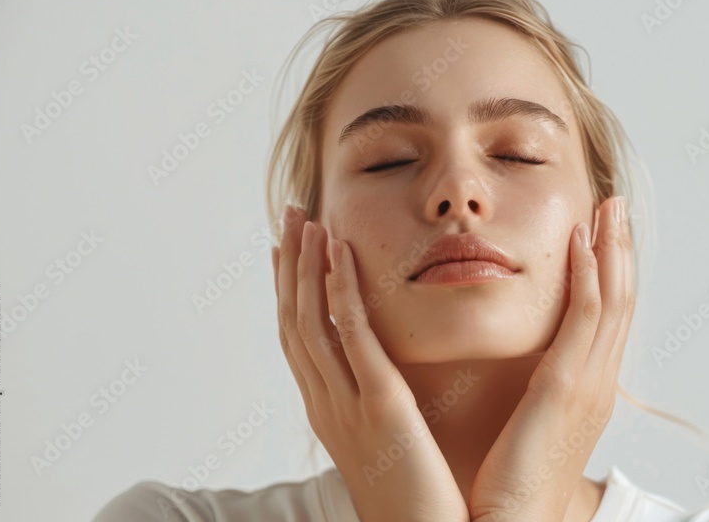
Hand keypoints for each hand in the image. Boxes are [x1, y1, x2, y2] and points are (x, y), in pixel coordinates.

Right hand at [272, 206, 469, 521]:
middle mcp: (327, 405)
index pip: (300, 339)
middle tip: (291, 216)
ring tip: (308, 219)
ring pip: (314, 322)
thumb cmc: (418, 504)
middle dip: (291, 265)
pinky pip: (353, 339)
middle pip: (295, 321)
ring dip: (308, 266)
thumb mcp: (388, 448)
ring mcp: (348, 405)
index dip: (291, 289)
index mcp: (330, 412)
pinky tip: (339, 255)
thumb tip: (385, 384)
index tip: (290, 248)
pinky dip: (340, 292)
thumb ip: (380, 411)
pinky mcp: (382, 408)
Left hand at [468, 196, 635, 521]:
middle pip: (619, 299)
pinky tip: (582, 243)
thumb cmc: (511, 482)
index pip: (606, 316)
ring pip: (611, 300)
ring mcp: (588, 383)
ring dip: (610, 248)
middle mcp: (598, 381)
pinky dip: (589, 277)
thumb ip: (536, 392)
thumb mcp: (531, 425)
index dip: (609, 269)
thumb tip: (528, 370)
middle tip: (616, 204)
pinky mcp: (566, 388)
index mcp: (587, 388)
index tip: (603, 230)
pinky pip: (585, 320)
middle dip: (619, 248)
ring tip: (607, 208)